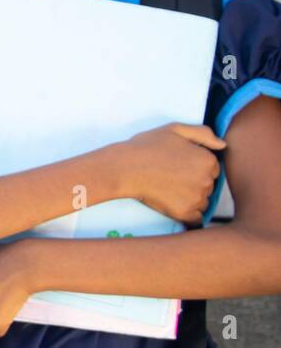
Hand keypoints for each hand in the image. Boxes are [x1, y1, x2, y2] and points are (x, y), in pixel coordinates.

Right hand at [109, 123, 224, 224]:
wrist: (124, 168)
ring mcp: (197, 198)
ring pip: (203, 202)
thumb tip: (223, 145)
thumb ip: (203, 133)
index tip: (178, 166)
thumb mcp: (174, 129)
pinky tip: (173, 204)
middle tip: (170, 177)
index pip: (212, 168)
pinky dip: (188, 213)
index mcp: (208, 160)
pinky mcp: (185, 212)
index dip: (195, 167)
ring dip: (191, 198)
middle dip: (194, 183)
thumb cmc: (146, 146)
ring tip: (168, 190)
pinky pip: (196, 218)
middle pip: (209, 186)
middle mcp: (208, 180)